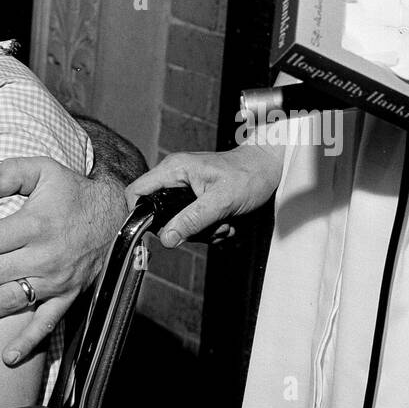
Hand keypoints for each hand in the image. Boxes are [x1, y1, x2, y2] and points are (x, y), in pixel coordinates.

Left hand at [0, 157, 127, 365]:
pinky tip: (6, 357)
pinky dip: (27, 342)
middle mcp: (44, 256)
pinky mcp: (68, 295)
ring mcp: (56, 280)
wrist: (118, 216)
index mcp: (34, 224)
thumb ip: (12, 172)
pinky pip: (46, 323)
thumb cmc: (73, 193)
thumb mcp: (45, 169)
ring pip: (9, 300)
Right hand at [126, 145, 282, 246]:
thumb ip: (192, 220)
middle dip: (180, 228)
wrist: (271, 168)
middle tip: (205, 228)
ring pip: (176, 222)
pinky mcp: (196, 199)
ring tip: (221, 224)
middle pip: (157, 213)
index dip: (137, 213)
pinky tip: (224, 222)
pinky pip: (192, 222)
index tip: (155, 230)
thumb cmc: (250, 174)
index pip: (136, 192)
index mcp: (174, 170)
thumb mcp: (221, 201)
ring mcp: (185, 188)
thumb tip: (167, 239)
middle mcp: (176, 178)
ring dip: (199, 231)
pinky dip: (208, 229)